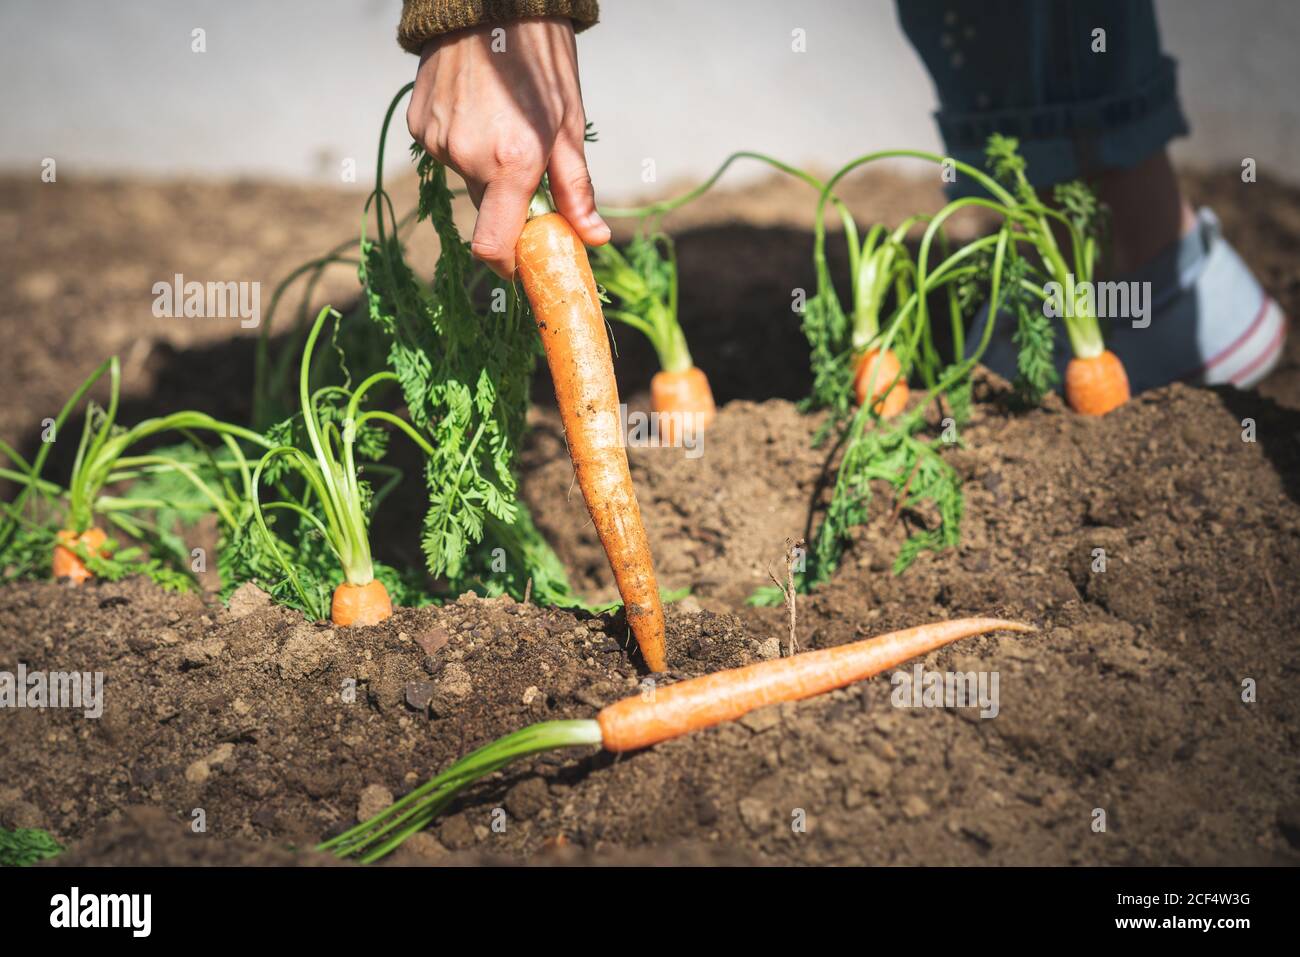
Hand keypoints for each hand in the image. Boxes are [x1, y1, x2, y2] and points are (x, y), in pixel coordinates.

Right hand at [407, 16, 609, 277]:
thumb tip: (594, 238)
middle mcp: (467, 159)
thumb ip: (576, 190)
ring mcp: (438, 141)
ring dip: (487, 168)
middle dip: (509, 202)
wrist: (489, 1)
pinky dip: (465, 144)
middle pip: (487, 210)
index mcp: (510, 164)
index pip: (494, 246)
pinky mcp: (418, 125)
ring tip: (504, 122)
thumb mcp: (569, 126)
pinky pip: (446, 152)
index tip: (523, 264)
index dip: (509, 265)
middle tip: (530, 170)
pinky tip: (479, 110)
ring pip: (467, 178)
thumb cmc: (541, 60)